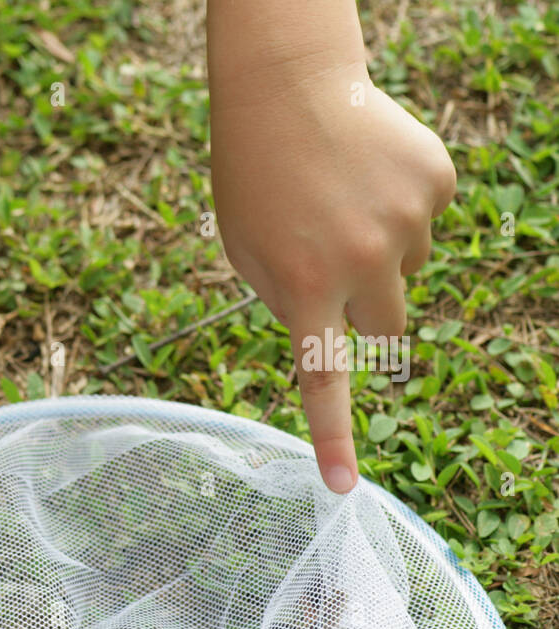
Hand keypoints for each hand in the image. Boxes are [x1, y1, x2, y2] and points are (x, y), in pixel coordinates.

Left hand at [208, 45, 455, 492]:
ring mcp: (407, 222)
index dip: (334, 437)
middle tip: (333, 269)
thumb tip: (338, 335)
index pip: (323, 380)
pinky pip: (427, 224)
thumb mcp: (247, 255)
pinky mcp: (437, 184)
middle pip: (387, 332)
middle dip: (366, 316)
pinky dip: (401, 211)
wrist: (286, 87)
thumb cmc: (252, 179)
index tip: (343, 488)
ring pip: (406, 273)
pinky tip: (367, 175)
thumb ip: (290, 305)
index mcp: (303, 287)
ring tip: (338, 203)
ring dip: (378, 256)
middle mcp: (362, 262)